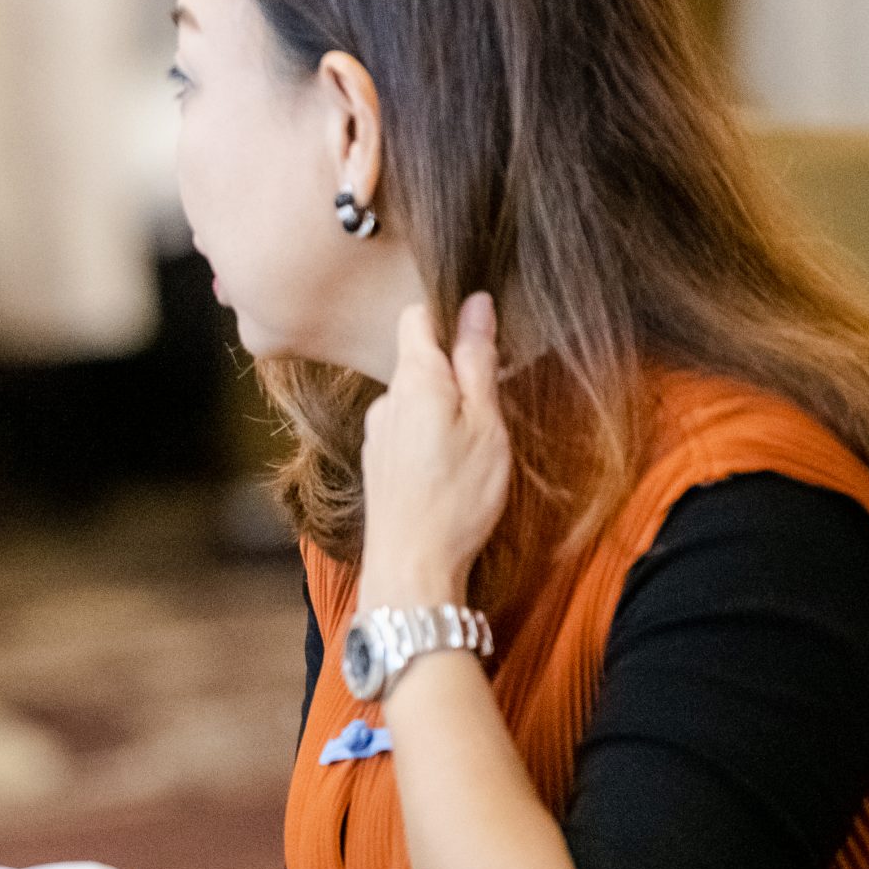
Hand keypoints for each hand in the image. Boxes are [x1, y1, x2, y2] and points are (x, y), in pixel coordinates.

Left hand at [359, 294, 510, 604]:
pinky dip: (429, 436)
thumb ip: (477, 361)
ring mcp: (376, 432)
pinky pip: (405, 429)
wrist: (411, 566)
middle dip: (453, 370)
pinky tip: (449, 467)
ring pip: (413, 398)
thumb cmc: (458, 497)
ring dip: (442, 407)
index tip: (481, 334)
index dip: (448, 315)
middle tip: (491, 403)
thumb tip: (475, 303)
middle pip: (417, 359)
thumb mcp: (485, 423)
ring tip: (475, 443)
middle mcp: (385, 400)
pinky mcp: (377, 461)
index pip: (416, 317)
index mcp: (413, 380)